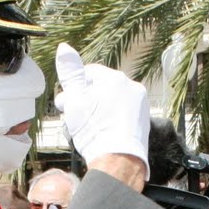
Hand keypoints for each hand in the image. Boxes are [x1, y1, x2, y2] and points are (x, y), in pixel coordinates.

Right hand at [53, 43, 149, 185]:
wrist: (119, 161)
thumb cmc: (94, 131)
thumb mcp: (75, 100)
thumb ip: (70, 73)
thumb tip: (64, 47)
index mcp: (115, 78)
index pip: (89, 72)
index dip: (74, 88)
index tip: (67, 104)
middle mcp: (132, 87)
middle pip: (102, 87)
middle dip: (86, 99)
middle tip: (74, 117)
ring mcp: (140, 104)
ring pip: (112, 100)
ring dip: (99, 109)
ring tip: (89, 127)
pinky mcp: (144, 120)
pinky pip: (123, 113)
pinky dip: (112, 119)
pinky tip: (103, 133)